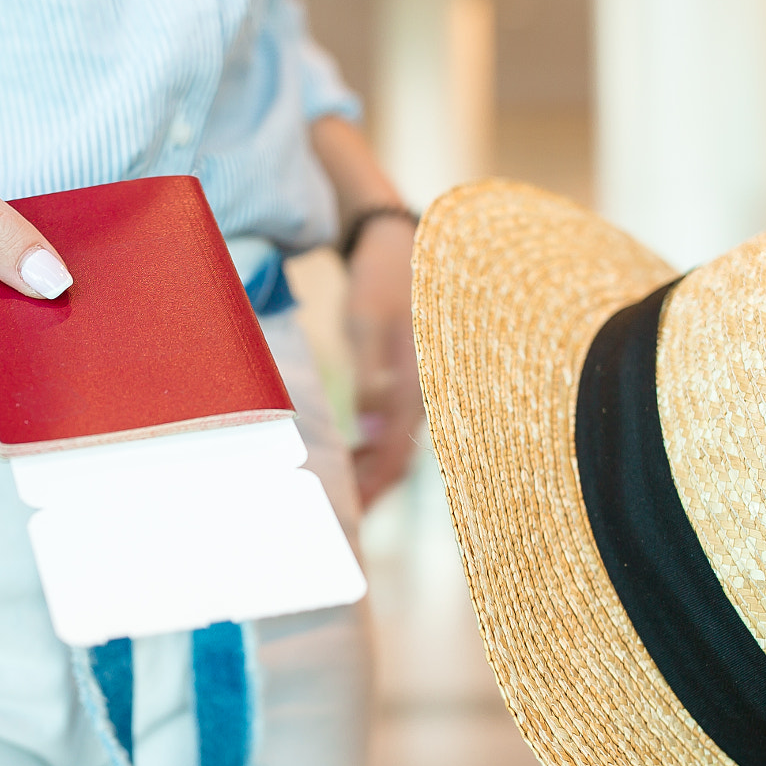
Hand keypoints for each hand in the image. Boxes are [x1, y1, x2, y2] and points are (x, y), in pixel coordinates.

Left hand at [345, 212, 422, 508]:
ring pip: (399, 448)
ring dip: (371, 474)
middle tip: (339, 519)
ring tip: (339, 496)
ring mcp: (421, 391)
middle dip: (371, 492)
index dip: (372, 488)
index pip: (396, 454)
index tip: (348, 514)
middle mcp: (426, 394)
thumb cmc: (383, 278)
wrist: (401, 245)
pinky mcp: (411, 385)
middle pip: (401, 461)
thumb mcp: (368, 320)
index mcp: (419, 384)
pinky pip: (397, 428)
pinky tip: (352, 457)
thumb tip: (371, 431)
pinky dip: (374, 450)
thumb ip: (371, 375)